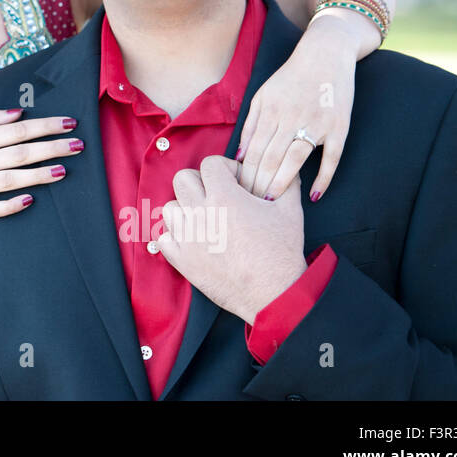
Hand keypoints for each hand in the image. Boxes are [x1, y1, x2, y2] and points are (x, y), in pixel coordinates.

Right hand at [0, 108, 81, 222]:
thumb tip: (18, 113)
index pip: (18, 130)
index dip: (45, 126)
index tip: (69, 123)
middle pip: (21, 153)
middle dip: (52, 148)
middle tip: (79, 146)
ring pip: (12, 180)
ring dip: (39, 175)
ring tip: (63, 171)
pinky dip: (11, 205)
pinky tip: (31, 200)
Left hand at [157, 156, 306, 324]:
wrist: (274, 293)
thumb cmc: (282, 251)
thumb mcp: (291, 211)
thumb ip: (287, 184)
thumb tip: (288, 170)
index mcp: (225, 197)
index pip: (210, 163)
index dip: (225, 167)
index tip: (236, 181)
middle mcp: (201, 213)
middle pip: (182, 178)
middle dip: (199, 182)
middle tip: (216, 195)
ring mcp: (188, 237)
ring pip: (169, 207)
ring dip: (185, 209)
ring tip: (205, 218)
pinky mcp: (182, 260)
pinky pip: (164, 238)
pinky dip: (176, 237)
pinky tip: (194, 240)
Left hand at [237, 15, 355, 201]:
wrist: (326, 54)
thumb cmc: (290, 78)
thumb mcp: (263, 96)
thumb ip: (250, 125)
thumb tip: (239, 156)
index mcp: (269, 111)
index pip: (253, 150)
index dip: (244, 175)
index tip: (236, 195)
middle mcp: (290, 117)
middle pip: (270, 157)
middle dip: (258, 184)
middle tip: (249, 208)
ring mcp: (316, 122)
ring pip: (295, 158)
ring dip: (282, 182)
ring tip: (272, 204)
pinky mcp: (339, 126)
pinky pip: (331, 156)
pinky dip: (323, 176)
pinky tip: (313, 195)